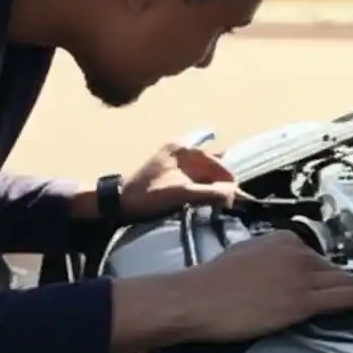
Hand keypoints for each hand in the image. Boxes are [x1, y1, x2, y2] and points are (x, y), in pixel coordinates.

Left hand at [119, 141, 239, 218]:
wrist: (118, 203)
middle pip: (213, 166)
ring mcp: (177, 161)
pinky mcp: (173, 173)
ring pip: (206, 173)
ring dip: (213, 187)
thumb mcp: (181, 194)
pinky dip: (204, 189)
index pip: (217, 163)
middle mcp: (183, 150)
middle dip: (222, 183)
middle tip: (226, 202)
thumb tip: (235, 194)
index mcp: (184, 149)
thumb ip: (210, 192)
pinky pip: (197, 178)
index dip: (227, 181)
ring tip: (217, 204)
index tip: (232, 199)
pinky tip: (205, 201)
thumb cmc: (147, 196)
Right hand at [178, 231, 352, 340]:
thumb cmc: (210, 284)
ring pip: (348, 282)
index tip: (327, 289)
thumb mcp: (245, 256)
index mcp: (284, 240)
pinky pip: (346, 298)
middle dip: (344, 287)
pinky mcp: (304, 300)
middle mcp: (299, 252)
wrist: (195, 299)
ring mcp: (304, 274)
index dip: (326, 276)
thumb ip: (269, 260)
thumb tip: (279, 275)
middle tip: (348, 306)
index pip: (318, 257)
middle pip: (336, 269)